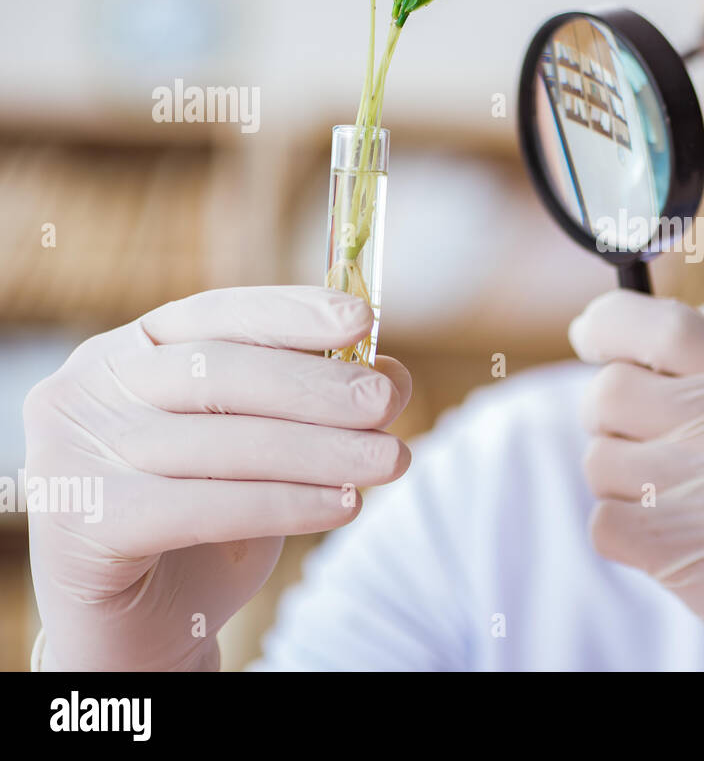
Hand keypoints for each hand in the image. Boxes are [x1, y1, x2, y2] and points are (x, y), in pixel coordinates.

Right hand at [23, 286, 412, 670]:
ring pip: (220, 442)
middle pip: (217, 372)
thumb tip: (393, 373)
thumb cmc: (205, 521)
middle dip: (315, 387)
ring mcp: (72, 456)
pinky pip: (202, 507)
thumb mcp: (265, 449)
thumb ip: (315, 402)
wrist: (143, 626)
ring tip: (391, 460)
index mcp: (126, 352)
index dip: (290, 314)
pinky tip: (344, 505)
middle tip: (387, 402)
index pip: (214, 314)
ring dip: (320, 450)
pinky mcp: (81, 524)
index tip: (362, 320)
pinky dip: (285, 504)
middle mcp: (85, 391)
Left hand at [569, 290, 703, 670]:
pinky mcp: (702, 559)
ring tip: (676, 502)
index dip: (609, 324)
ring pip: (599, 461)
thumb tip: (598, 332)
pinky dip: (624, 535)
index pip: (665, 325)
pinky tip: (674, 542)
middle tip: (640, 443)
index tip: (590, 336)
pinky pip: (604, 523)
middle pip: (610, 392)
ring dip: (619, 484)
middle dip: (605, 419)